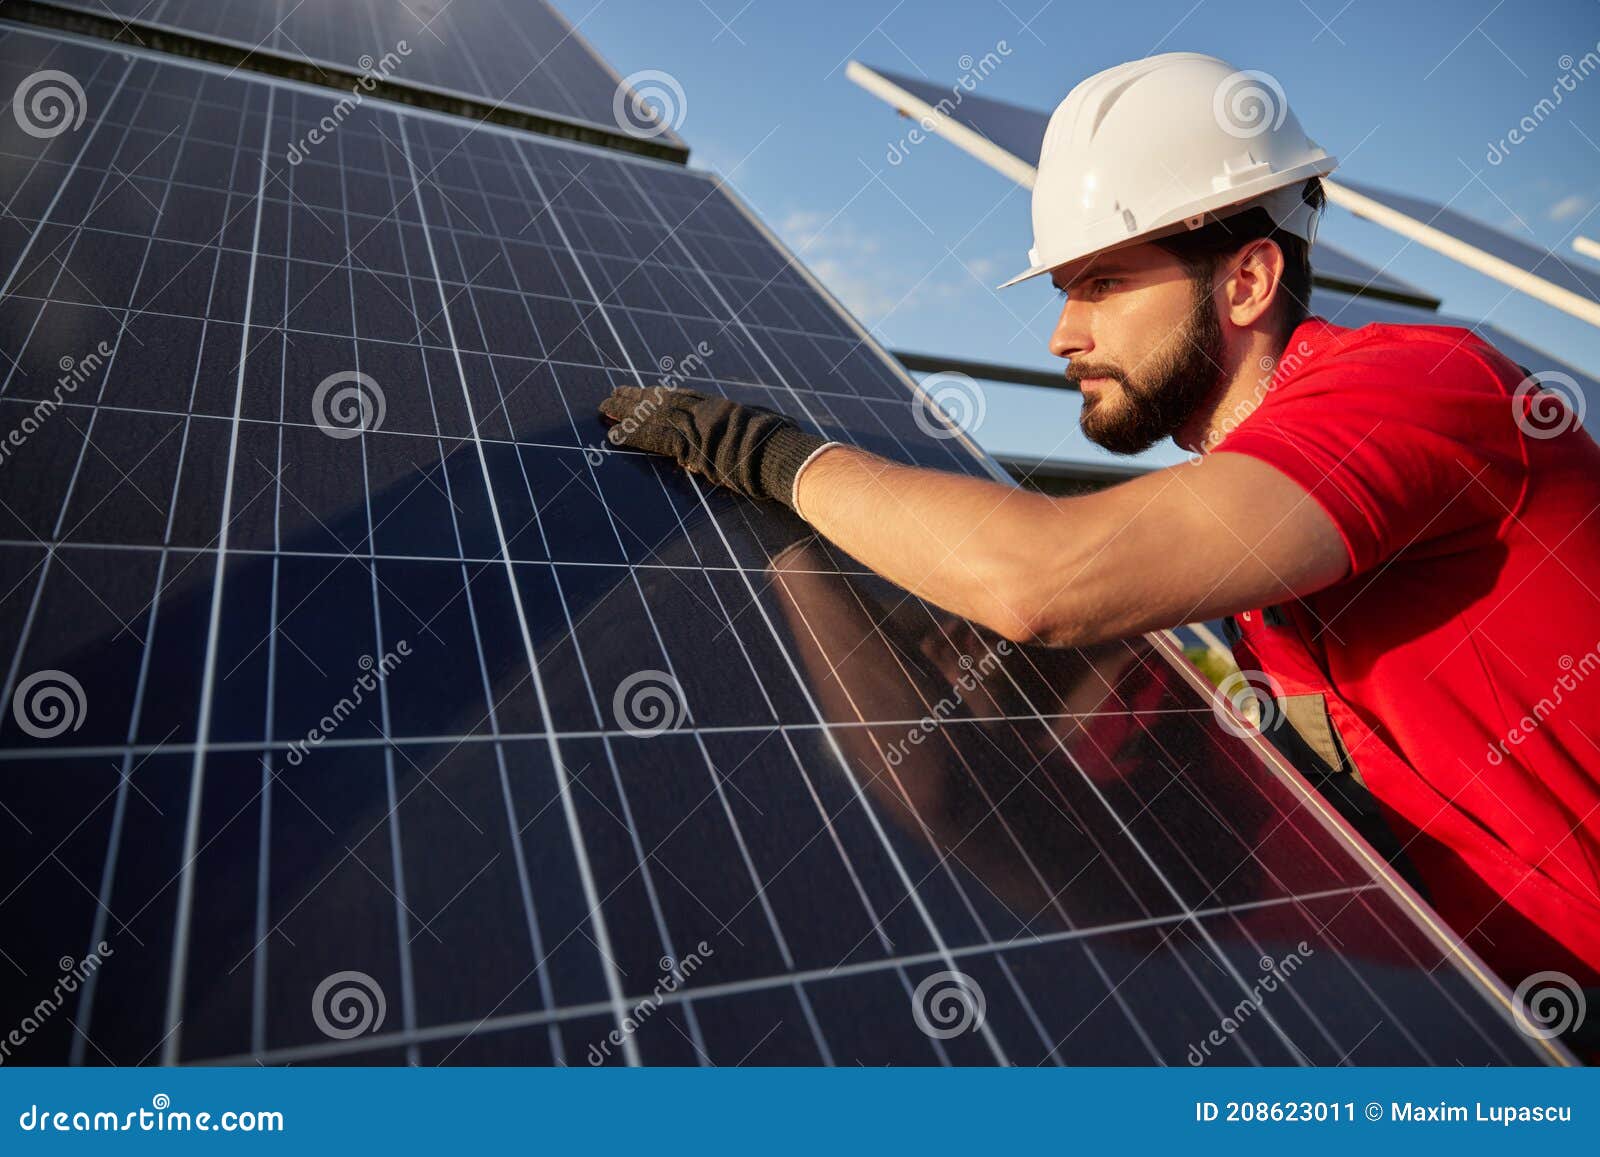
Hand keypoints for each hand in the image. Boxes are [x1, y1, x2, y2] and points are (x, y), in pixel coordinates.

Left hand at [598, 385, 833, 510]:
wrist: (780, 455)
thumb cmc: (781, 448)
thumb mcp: (760, 433)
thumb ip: (737, 435)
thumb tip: (728, 445)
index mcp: (722, 408)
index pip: (683, 398)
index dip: (659, 396)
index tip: (643, 393)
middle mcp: (705, 411)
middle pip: (663, 399)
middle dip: (637, 397)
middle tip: (613, 394)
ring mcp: (697, 425)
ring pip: (654, 413)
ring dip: (627, 410)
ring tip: (605, 407)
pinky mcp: (689, 443)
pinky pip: (653, 438)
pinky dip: (632, 435)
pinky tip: (614, 433)